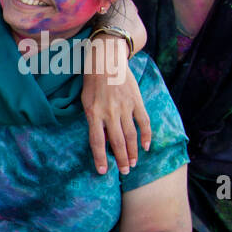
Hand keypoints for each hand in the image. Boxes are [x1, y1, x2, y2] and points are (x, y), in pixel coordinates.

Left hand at [81, 43, 150, 175]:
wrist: (107, 59)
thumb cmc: (92, 81)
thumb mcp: (85, 100)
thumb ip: (92, 118)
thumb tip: (98, 137)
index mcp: (93, 113)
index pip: (97, 142)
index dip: (100, 158)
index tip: (103, 171)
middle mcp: (109, 113)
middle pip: (117, 142)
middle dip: (121, 159)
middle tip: (124, 172)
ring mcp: (125, 107)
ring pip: (130, 135)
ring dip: (133, 151)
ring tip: (133, 164)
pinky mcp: (136, 101)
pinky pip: (143, 121)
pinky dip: (146, 135)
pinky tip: (146, 146)